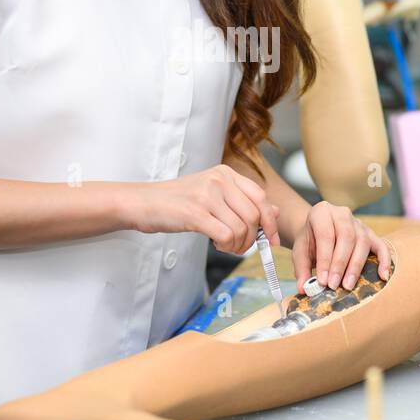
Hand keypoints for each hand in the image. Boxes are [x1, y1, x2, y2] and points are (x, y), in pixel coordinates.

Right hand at [130, 165, 280, 254]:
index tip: (272, 241)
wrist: (142, 202)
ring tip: (225, 244)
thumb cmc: (177, 201)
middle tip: (240, 246)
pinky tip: (216, 243)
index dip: (270, 222)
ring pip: (242, 228)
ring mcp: (207, 195)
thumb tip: (276, 212)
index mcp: (225, 173)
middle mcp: (219, 180)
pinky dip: (226, 246)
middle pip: (254, 215)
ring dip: (238, 245)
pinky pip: (226, 235)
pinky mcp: (195, 213)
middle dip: (253, 238)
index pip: (261, 197)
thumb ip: (243, 202)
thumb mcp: (213, 195)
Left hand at [291, 201, 390, 289]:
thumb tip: (303, 288)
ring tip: (348, 285)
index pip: (326, 235)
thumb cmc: (311, 241)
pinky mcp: (371, 233)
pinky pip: (381, 245)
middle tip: (334, 285)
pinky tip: (382, 276)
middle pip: (346, 237)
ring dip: (355, 266)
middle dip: (340, 264)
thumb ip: (301, 269)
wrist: (319, 230)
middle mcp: (342, 213)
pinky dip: (384, 260)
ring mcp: (359, 222)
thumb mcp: (300, 251)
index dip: (325, 259)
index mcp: (322, 212)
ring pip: (362, 242)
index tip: (322, 280)